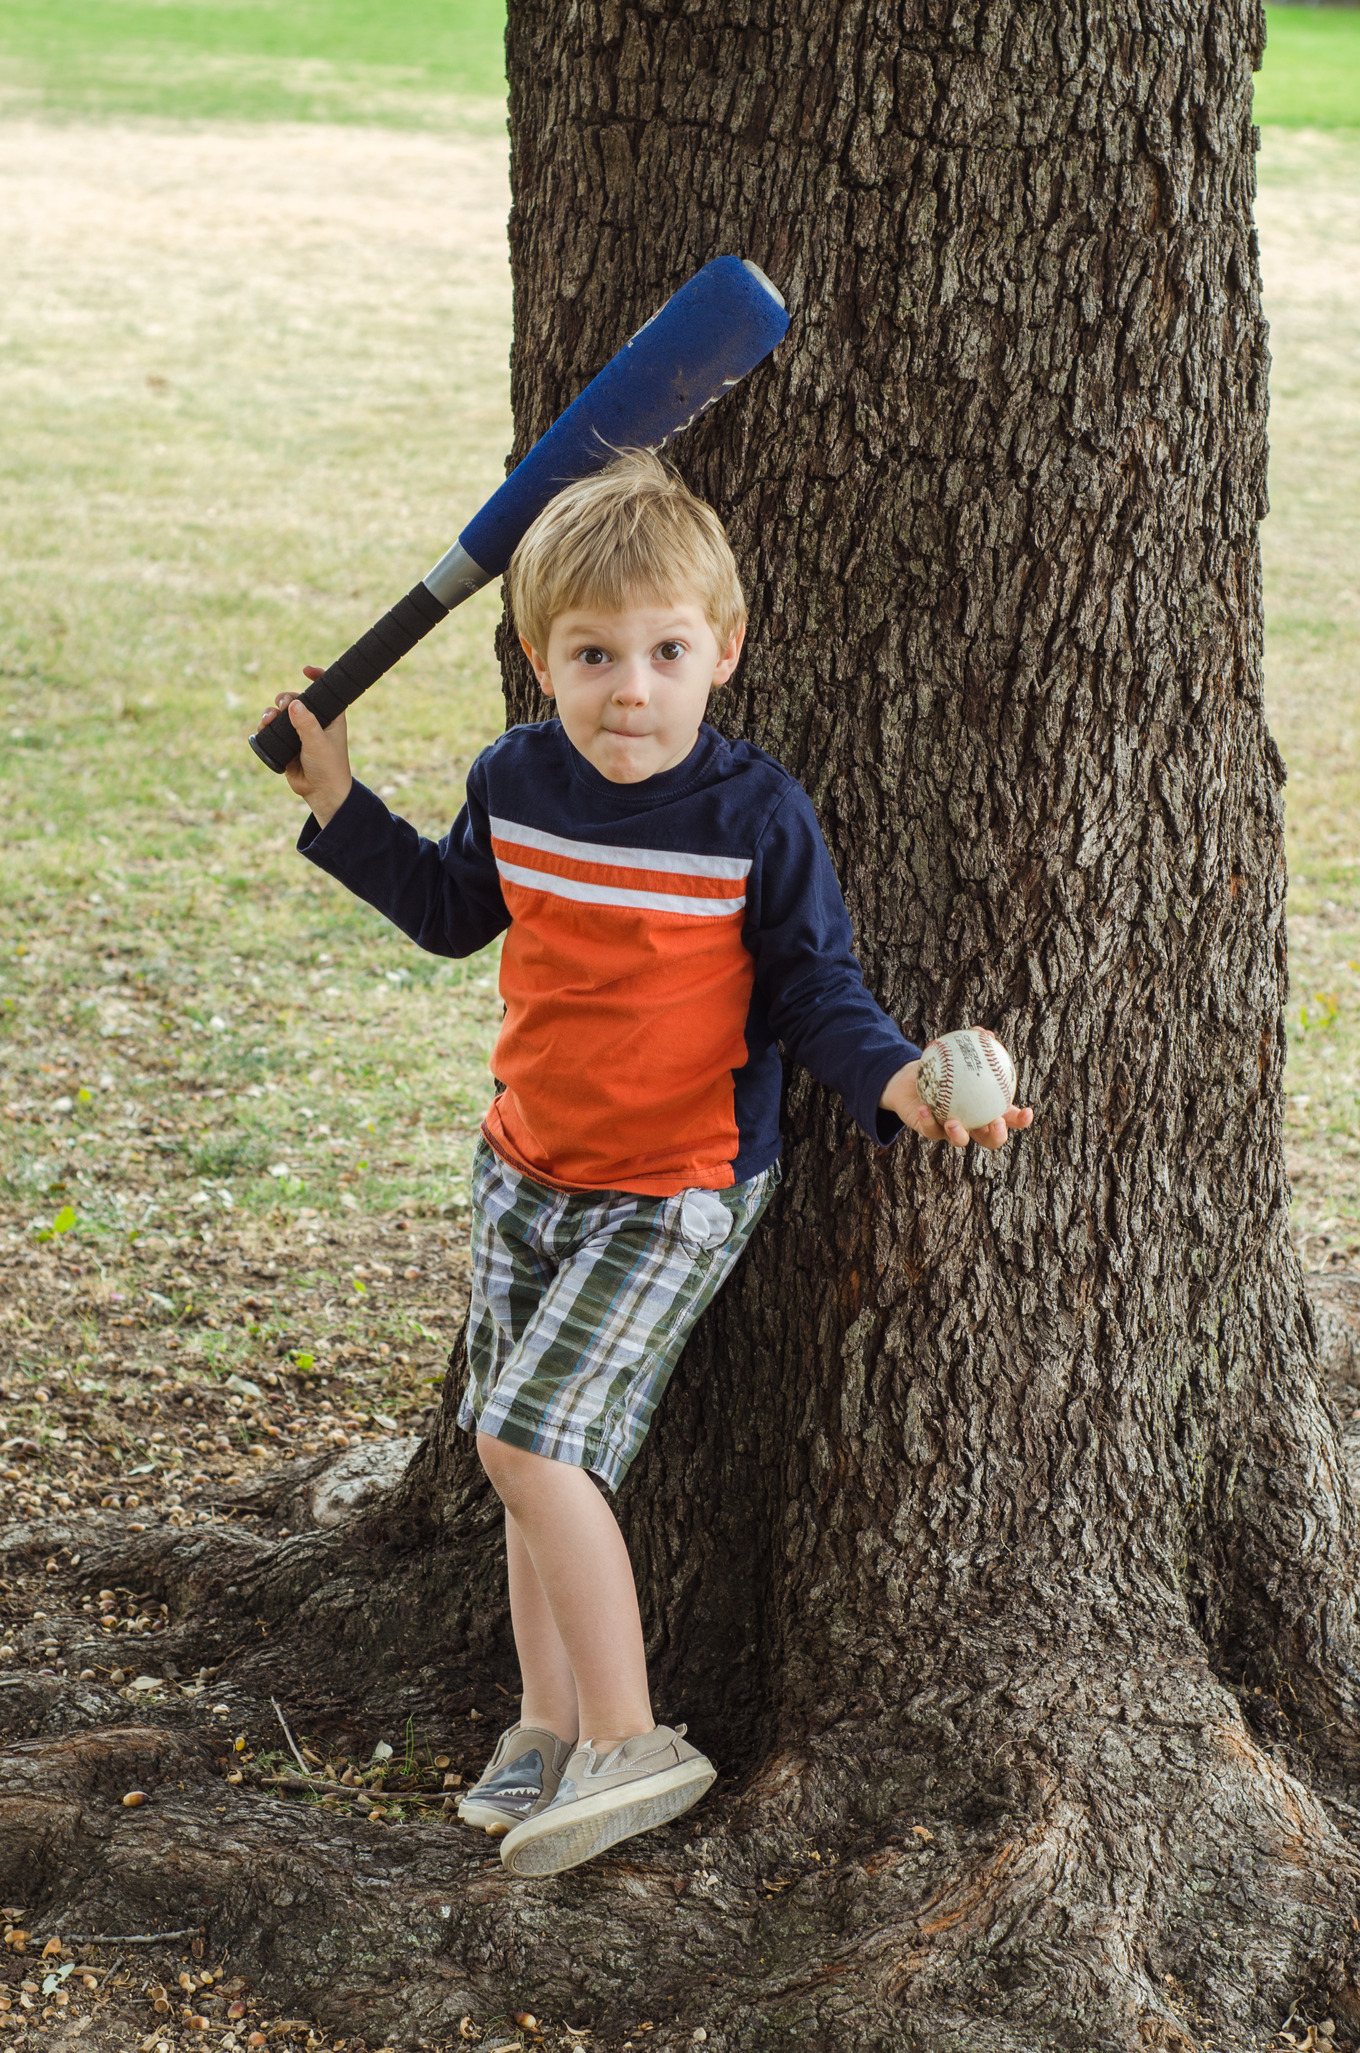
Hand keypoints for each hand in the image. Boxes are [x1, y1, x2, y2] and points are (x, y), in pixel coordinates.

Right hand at [254, 668, 351, 826]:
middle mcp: (314, 721)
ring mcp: (299, 732)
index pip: (325, 689)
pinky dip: (265, 726)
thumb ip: (307, 724)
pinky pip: (272, 729)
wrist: (321, 793)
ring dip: (271, 712)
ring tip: (267, 720)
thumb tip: (293, 703)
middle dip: (284, 698)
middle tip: (281, 706)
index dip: (317, 676)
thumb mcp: (319, 744)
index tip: (305, 670)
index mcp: (330, 716)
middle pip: (295, 699)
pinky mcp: (286, 744)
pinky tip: (262, 729)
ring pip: (281, 713)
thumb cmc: (328, 767)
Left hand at [879, 1057, 1033, 1152]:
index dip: (1021, 1120)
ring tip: (954, 1123)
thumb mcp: (956, 1054)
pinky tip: (925, 1108)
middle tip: (996, 1123)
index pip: (1009, 1118)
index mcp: (985, 1110)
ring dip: (958, 1135)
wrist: (913, 1079)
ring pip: (959, 1141)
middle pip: (990, 1139)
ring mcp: (950, 1131)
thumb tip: (985, 1033)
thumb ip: (973, 1045)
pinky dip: (928, 1119)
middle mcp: (972, 1125)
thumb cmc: (943, 1066)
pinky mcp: (929, 1130)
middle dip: (996, 1136)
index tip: (1028, 1112)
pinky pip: (929, 1128)